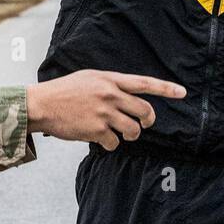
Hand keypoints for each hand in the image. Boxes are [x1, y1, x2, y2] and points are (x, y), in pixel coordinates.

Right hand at [26, 71, 186, 150]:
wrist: (41, 104)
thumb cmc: (64, 91)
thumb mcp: (89, 78)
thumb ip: (110, 85)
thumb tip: (127, 97)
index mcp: (109, 79)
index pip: (144, 83)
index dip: (166, 89)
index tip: (182, 92)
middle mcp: (110, 94)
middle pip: (144, 111)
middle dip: (147, 121)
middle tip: (143, 124)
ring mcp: (104, 113)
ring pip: (133, 130)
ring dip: (129, 135)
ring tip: (117, 132)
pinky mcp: (96, 130)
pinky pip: (114, 143)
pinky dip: (109, 144)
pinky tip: (98, 139)